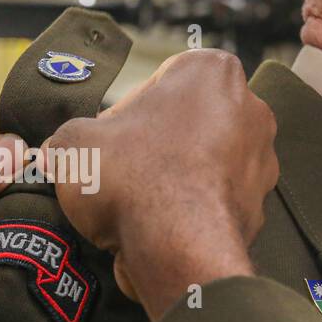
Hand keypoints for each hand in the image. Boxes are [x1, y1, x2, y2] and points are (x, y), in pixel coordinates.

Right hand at [45, 49, 275, 321]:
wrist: (176, 250)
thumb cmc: (134, 179)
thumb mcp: (75, 143)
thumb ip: (68, 138)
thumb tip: (60, 152)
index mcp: (211, 72)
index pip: (157, 81)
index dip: (123, 113)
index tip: (107, 139)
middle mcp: (250, 109)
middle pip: (184, 122)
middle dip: (152, 145)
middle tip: (117, 170)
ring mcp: (261, 161)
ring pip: (201, 163)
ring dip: (171, 179)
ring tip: (134, 204)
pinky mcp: (259, 207)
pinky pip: (212, 203)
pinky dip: (188, 212)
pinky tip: (158, 227)